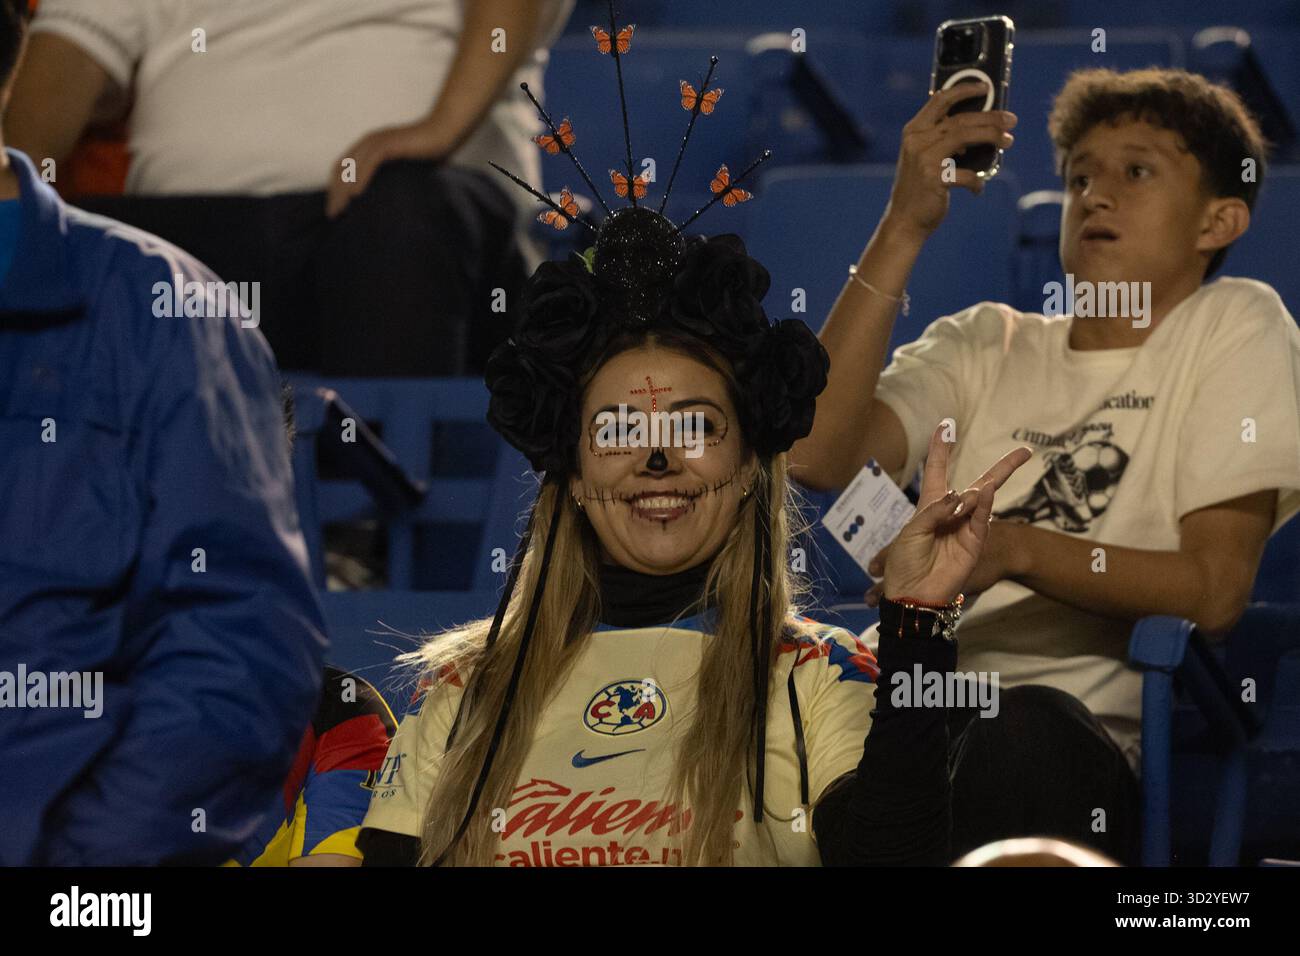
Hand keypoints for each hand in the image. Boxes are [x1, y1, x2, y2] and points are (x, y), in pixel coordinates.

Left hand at [326, 121, 446, 217]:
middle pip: (341, 168)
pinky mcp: (388, 144)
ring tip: (340, 210)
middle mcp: (368, 142)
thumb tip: (385, 201)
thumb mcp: (403, 167)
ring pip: (352, 167)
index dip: (335, 188)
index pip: (342, 168)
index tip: (335, 208)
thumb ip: (390, 177)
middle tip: (333, 215)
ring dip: (343, 190)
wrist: (443, 133)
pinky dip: (360, 179)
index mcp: (368, 146)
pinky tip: (356, 195)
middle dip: (335, 192)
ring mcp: (377, 141)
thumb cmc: (428, 152)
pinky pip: (369, 163)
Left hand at [877, 423, 1031, 605]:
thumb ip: (933, 510)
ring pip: (982, 500)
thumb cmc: (905, 562)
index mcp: (930, 506)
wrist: (912, 594)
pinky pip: (982, 520)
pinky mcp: (974, 544)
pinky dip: (984, 504)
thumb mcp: (911, 531)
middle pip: (980, 484)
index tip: (946, 425)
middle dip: (1004, 468)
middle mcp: (952, 514)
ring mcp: (966, 528)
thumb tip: (959, 496)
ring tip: (972, 494)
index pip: (938, 471)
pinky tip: (986, 490)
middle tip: (1025, 451)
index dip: (941, 449)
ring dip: (978, 492)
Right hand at [881, 82, 1016, 241]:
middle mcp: (917, 141)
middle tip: (1011, 120)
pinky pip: (967, 174)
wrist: (904, 221)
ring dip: (991, 137)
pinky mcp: (935, 180)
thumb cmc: (919, 188)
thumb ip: (940, 139)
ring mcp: (925, 160)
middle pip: (960, 119)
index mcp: (913, 131)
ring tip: (1008, 141)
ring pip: (965, 136)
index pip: (940, 100)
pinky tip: (979, 188)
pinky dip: (978, 181)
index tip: (986, 87)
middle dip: (990, 117)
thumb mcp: (922, 157)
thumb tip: (980, 126)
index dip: (964, 89)